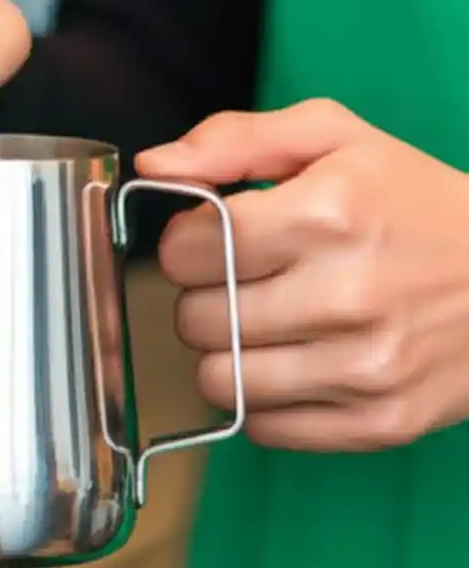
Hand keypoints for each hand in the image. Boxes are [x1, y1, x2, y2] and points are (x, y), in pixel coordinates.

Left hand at [137, 98, 468, 451]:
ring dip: (228, 352)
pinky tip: (297, 361)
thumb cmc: (413, 201)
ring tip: (266, 323)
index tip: (213, 239)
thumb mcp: (334, 139)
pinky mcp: (380, 423)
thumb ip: (234, 140)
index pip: (186, 252)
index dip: (187, 243)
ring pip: (219, 381)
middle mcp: (346, 296)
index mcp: (327, 216)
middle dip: (205, 296)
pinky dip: (265, 399)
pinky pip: (264, 428)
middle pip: (196, 320)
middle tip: (244, 281)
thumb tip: (154, 166)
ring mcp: (366, 368)